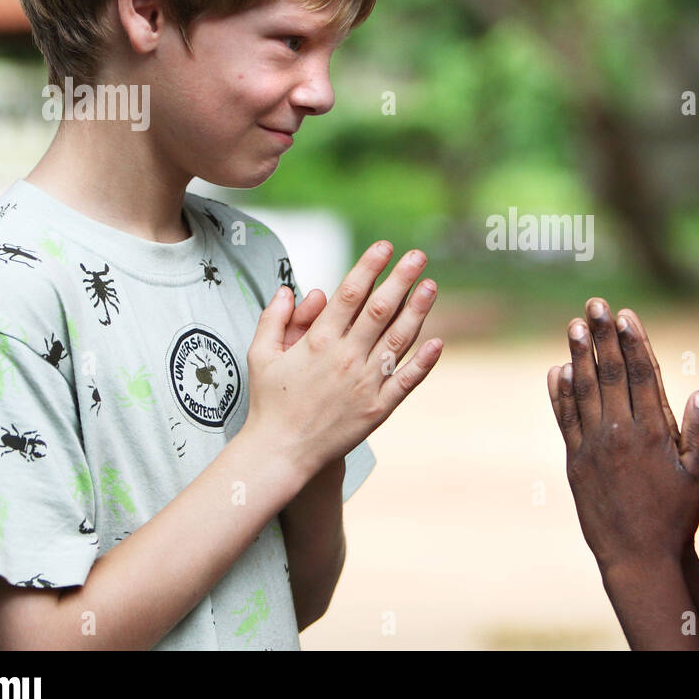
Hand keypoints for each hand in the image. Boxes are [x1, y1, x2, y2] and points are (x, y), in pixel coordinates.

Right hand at [246, 241, 442, 475]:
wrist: (281, 452)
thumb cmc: (270, 402)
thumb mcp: (260, 355)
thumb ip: (274, 318)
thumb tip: (287, 288)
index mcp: (318, 342)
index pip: (349, 295)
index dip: (369, 267)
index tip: (385, 246)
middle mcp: (345, 358)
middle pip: (379, 310)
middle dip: (401, 279)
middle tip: (418, 255)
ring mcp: (364, 384)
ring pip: (398, 340)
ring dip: (418, 311)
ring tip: (431, 285)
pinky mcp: (377, 409)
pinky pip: (405, 381)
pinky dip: (423, 362)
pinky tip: (438, 341)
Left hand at [546, 297, 698, 574]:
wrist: (639, 558)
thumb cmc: (676, 515)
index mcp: (655, 433)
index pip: (644, 377)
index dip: (634, 342)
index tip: (626, 316)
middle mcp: (622, 434)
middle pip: (612, 375)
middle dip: (602, 337)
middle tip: (595, 304)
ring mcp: (595, 448)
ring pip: (585, 392)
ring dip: (578, 356)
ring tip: (573, 326)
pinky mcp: (575, 463)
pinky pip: (566, 421)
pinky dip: (560, 395)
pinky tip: (557, 370)